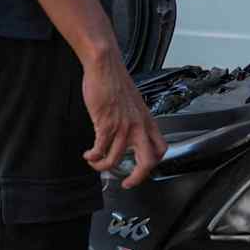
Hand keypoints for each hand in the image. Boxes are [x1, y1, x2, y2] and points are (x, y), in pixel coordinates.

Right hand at [81, 46, 166, 188]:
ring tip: (95, 162)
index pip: (160, 148)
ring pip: (116, 159)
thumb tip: (128, 134)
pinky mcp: (106, 124)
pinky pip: (100, 150)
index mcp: (147, 121)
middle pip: (147, 161)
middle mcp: (138, 126)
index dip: (154, 163)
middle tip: (126, 183)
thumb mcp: (133, 103)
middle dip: (137, 177)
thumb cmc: (116, 81)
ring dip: (102, 165)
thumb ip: (133, 120)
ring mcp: (123, 126)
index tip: (142, 170)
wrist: (105, 66)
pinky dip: (93, 156)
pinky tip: (89, 154)